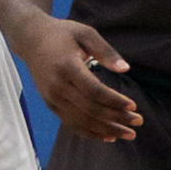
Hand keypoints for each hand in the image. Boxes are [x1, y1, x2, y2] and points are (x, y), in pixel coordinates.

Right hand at [14, 14, 140, 141]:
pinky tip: (107, 136)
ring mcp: (52, 98)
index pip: (93, 91)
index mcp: (67, 68)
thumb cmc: (63, 33)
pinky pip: (70, 123)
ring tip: (128, 134)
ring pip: (81, 120)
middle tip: (138, 121)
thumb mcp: (86, 33)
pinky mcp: (50, 104)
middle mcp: (57, 87)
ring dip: (106, 129)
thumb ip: (106, 51)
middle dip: (115, 118)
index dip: (113, 101)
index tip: (133, 106)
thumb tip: (126, 69)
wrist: (31, 40)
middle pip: (89, 109)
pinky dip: (89, 132)